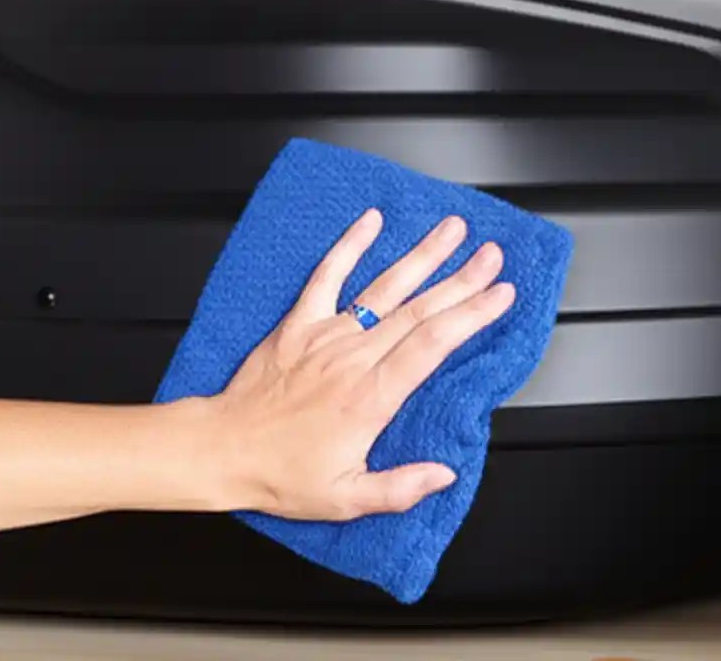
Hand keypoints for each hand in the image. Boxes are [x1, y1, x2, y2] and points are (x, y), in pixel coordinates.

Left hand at [208, 209, 513, 521]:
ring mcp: (326, 336)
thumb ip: (400, 487)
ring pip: (384, 289)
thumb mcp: (346, 499)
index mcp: (371, 398)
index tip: (501, 295)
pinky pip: (326, 277)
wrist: (219, 451)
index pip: (433, 344)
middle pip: (419, 310)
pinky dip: (349, 246)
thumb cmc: (279, 474)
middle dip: (463, 280)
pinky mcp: (298, 325)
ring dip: (423, 257)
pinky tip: (371, 222)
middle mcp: (353, 359)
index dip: (472, 315)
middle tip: (494, 256)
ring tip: (453, 231)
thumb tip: (444, 474)